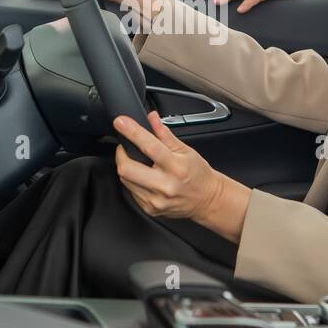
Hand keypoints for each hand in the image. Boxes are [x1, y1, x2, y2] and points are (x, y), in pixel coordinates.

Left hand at [113, 111, 250, 240]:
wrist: (206, 199)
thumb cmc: (198, 174)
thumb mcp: (186, 150)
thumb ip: (165, 134)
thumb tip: (151, 118)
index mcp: (176, 167)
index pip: (150, 147)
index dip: (132, 132)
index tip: (121, 122)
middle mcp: (165, 186)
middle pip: (127, 169)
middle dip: (121, 154)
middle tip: (126, 147)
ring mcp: (156, 200)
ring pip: (125, 180)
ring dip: (126, 167)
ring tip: (138, 163)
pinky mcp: (150, 209)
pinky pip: (131, 191)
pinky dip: (133, 180)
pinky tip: (144, 178)